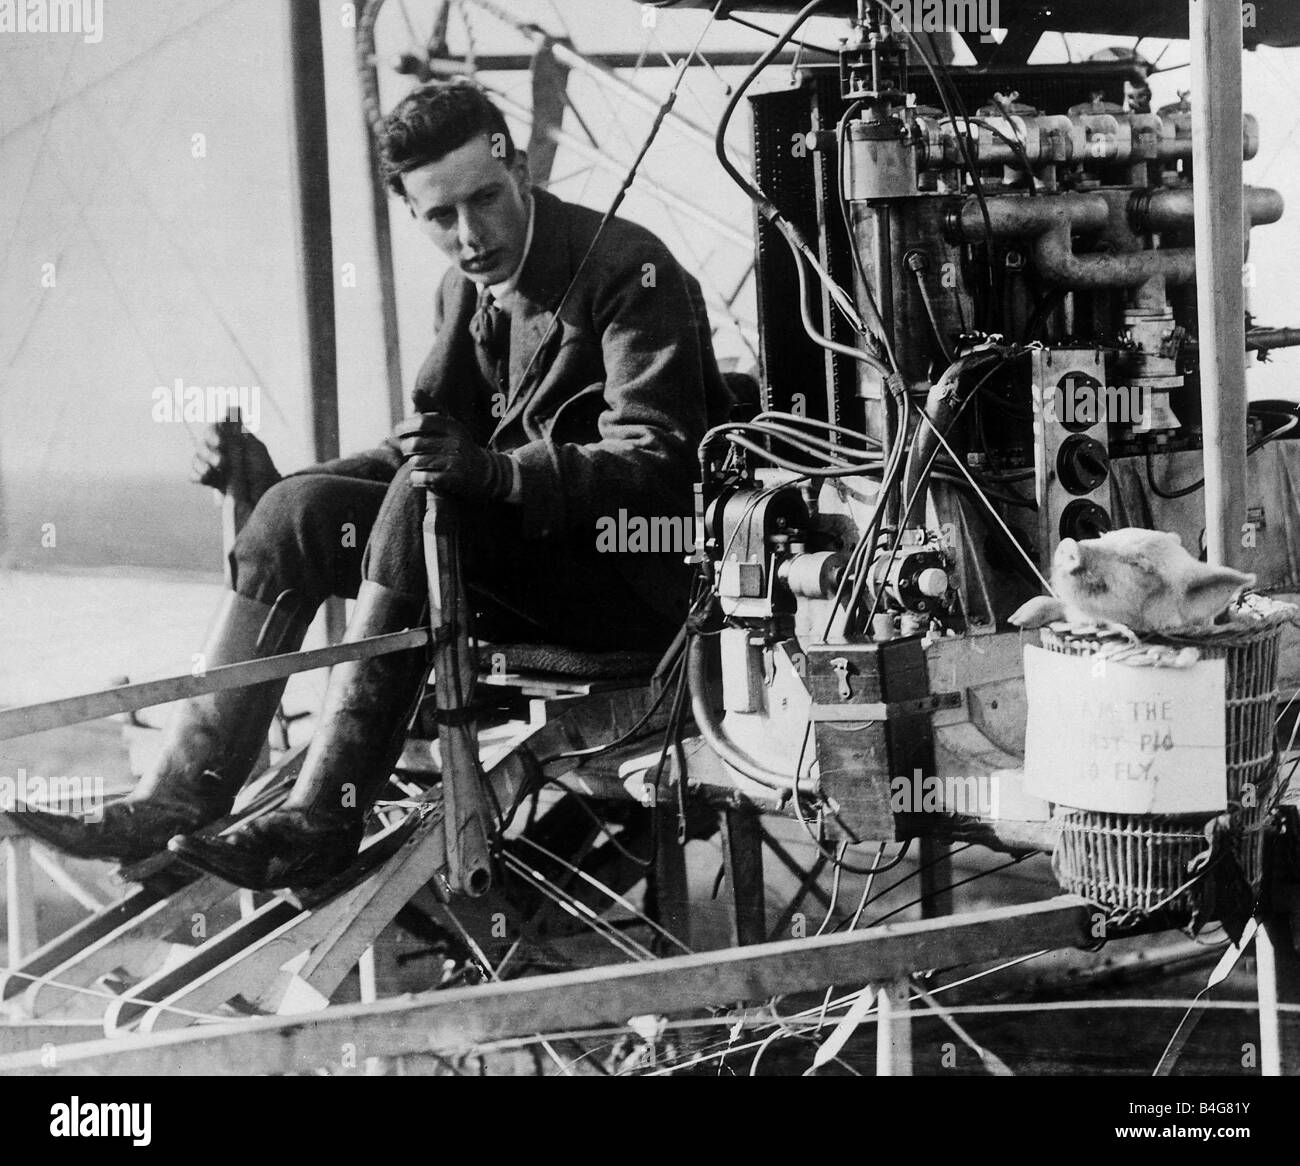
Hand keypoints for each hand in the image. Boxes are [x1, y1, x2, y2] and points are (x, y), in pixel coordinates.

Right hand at [191, 421, 280, 506]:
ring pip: (196, 459)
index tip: (220, 443)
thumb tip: (234, 406)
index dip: (213, 434)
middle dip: (210, 453)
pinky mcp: (209, 481)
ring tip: (212, 472)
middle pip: (202, 445)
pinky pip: (194, 475)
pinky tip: (205, 478)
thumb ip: (240, 431)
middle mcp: (218, 450)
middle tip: (222, 463)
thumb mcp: (255, 448)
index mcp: (229, 439)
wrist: (265, 495)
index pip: (213, 430)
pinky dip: (197, 475)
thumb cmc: (262, 469)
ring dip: (202, 464)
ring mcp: (212, 466)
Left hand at [394, 413, 513, 498]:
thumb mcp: (449, 425)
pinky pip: (424, 478)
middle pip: (415, 443)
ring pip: (417, 462)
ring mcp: (456, 461)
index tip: (397, 432)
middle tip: (406, 451)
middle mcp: (456, 442)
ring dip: (411, 465)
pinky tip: (418, 478)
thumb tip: (413, 391)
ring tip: (415, 465)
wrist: (484, 473)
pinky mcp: (454, 479)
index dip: (405, 426)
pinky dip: (416, 479)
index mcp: (453, 426)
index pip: (422, 422)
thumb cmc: (458, 445)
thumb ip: (430, 409)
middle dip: (405, 448)